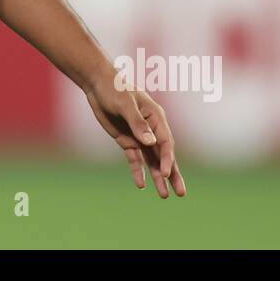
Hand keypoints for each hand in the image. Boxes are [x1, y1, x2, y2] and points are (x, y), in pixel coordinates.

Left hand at [84, 67, 186, 198]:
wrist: (98, 84)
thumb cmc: (115, 89)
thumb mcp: (125, 104)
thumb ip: (138, 123)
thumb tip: (150, 142)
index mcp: (156, 118)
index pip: (165, 143)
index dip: (167, 159)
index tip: (166, 174)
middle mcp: (151, 129)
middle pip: (164, 155)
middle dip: (172, 174)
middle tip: (181, 193)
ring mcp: (139, 136)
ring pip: (152, 160)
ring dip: (158, 177)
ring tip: (165, 195)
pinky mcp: (127, 140)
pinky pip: (135, 159)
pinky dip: (138, 171)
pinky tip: (141, 184)